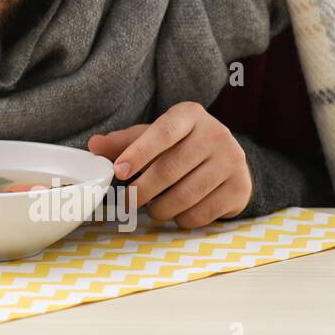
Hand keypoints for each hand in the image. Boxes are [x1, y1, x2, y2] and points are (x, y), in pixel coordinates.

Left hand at [87, 101, 252, 228]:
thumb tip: (93, 146)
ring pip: (186, 195)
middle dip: (142, 190)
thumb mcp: (153, 137)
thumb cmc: (180, 146)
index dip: (138, 152)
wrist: (226, 159)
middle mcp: (216, 134)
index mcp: (190, 115)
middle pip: (171, 168)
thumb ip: (123, 142)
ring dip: (160, 209)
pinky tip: (177, 213)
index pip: (163, 132)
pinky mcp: (240, 188)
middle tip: (127, 201)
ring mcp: (232, 161)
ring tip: (152, 209)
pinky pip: (203, 212)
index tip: (118, 171)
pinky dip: (182, 219)